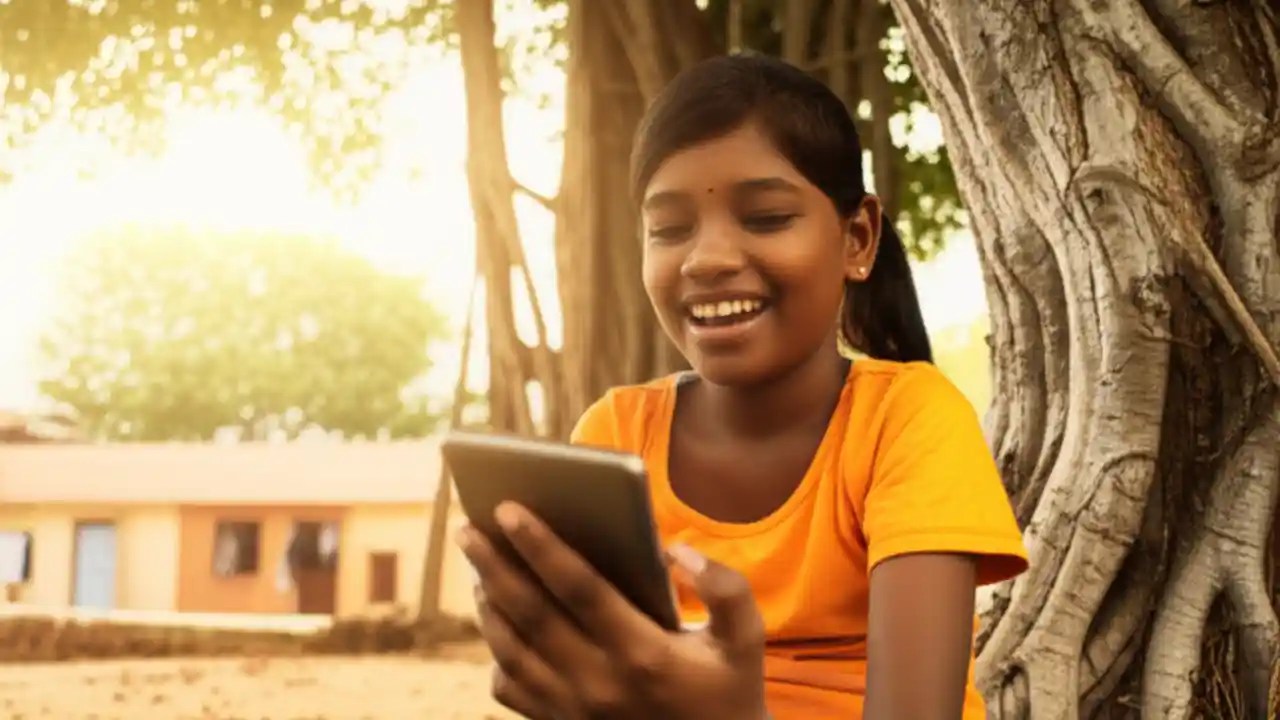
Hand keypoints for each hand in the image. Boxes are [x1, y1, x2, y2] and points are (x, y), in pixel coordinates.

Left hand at [456, 502, 768, 719]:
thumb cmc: (728, 692)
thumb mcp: (746, 641)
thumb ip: (726, 589)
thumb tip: (677, 550)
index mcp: (643, 654)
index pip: (578, 588)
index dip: (541, 545)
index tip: (509, 509)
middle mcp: (599, 684)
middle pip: (530, 615)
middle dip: (493, 566)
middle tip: (468, 527)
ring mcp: (574, 710)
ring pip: (510, 651)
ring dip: (488, 605)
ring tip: (477, 566)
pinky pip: (511, 689)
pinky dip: (496, 652)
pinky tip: (496, 622)